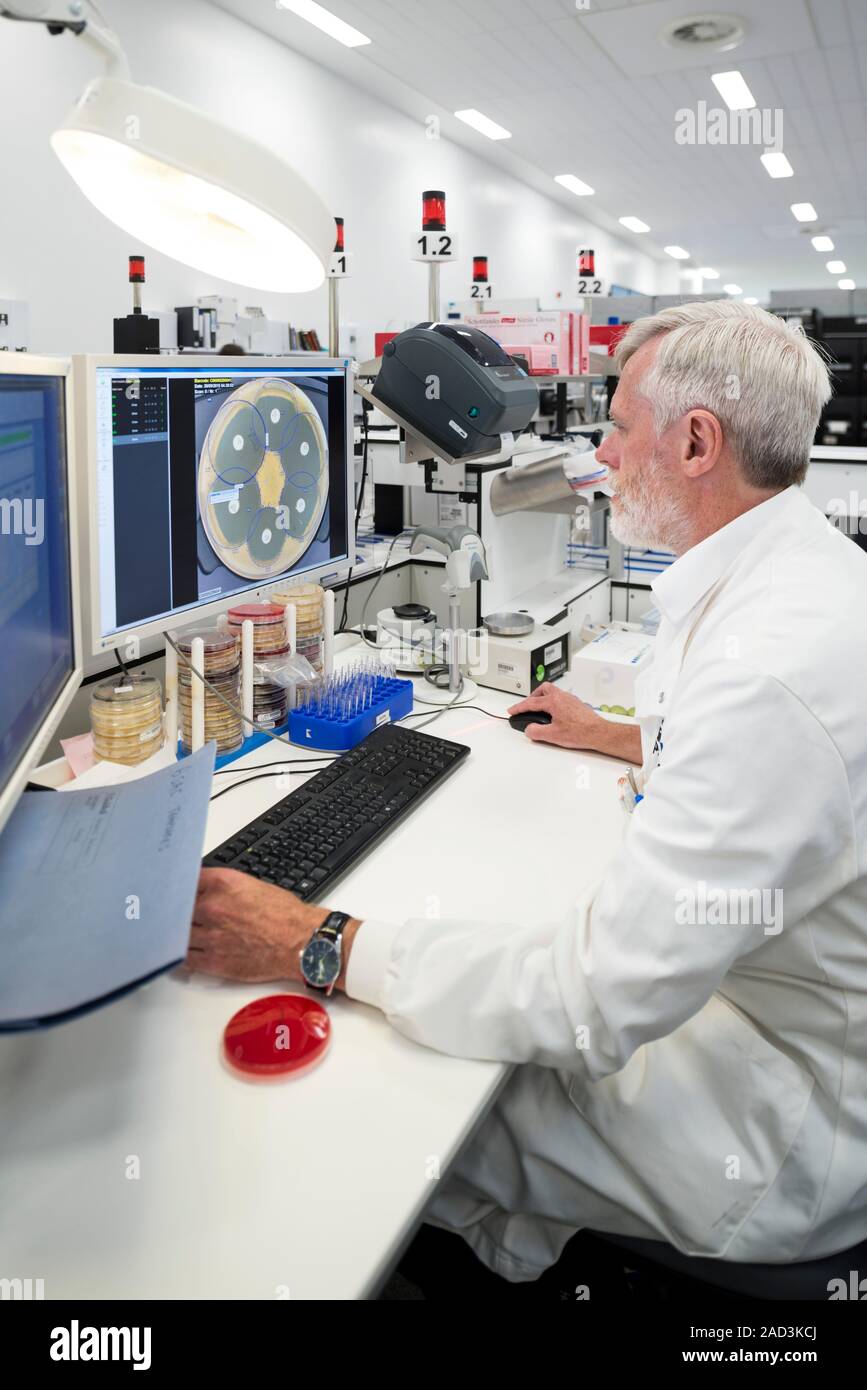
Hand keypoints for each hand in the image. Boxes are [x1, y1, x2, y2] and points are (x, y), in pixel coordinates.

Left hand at [187, 868, 328, 983]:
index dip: (180, 887)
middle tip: (173, 913)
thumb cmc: (285, 915)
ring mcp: (211, 936)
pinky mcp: (214, 961)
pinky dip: (181, 955)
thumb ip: (222, 887)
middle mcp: (213, 908)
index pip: (186, 880)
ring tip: (177, 933)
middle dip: (176, 911)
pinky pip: (185, 959)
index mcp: (223, 884)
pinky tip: (182, 952)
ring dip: (178, 933)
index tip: (175, 891)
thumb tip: (202, 890)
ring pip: (178, 934)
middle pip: (177, 908)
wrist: (302, 942)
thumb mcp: (252, 885)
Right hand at [507, 682, 607, 749]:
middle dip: (532, 697)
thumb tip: (529, 729)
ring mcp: (571, 699)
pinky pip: (561, 698)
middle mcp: (562, 697)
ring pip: (553, 692)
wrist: (598, 733)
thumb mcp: (552, 735)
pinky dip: (553, 702)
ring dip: (543, 698)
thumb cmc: (580, 732)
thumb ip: (536, 732)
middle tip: (526, 706)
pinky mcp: (577, 704)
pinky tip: (554, 713)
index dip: (519, 707)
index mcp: (554, 701)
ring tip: (539, 709)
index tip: (512, 711)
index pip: (531, 703)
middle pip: (543, 689)